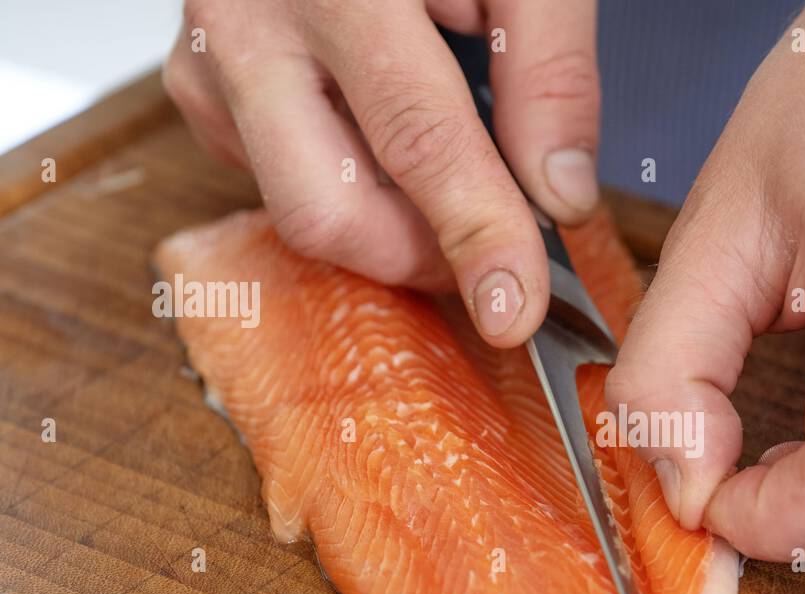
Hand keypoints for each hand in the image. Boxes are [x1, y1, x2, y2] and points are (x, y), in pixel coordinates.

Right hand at [163, 0, 600, 345]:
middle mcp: (249, 26)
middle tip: (493, 244)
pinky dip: (350, 191)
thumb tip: (558, 198)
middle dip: (422, 257)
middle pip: (329, 212)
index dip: (475, 235)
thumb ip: (550, 71)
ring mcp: (208, 63)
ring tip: (448, 173)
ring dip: (390, 227)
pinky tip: (383, 142)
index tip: (515, 307)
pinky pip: (276, 184)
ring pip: (299, 213)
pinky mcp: (198, 90)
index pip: (418, 141)